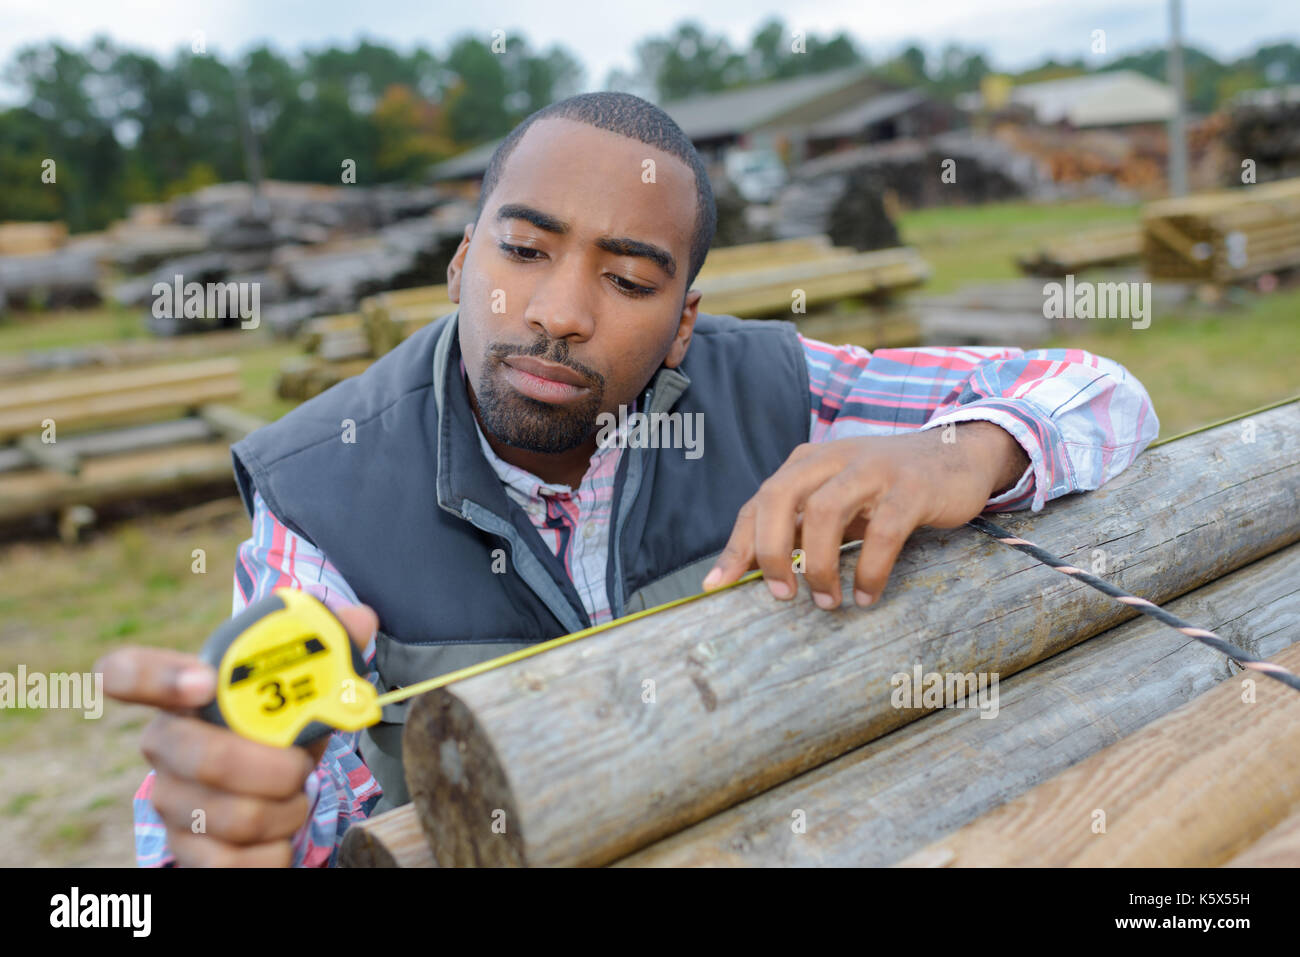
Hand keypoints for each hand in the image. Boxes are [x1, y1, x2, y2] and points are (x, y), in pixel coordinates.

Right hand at [97, 602, 377, 866]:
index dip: (156, 675)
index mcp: (183, 692)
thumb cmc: (281, 726)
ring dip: (288, 808)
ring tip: (294, 795)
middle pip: (207, 758)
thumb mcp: (304, 684)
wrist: (274, 788)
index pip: (129, 671)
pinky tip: (281, 834)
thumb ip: (329, 646)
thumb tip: (361, 619)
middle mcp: (163, 746)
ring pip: (235, 815)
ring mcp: (169, 802)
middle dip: (276, 765)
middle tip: (301, 765)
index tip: (203, 680)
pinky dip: (277, 851)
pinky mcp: (186, 851)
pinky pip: (235, 863)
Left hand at [701, 422, 1028, 608]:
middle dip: (770, 551)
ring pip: (825, 512)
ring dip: (819, 564)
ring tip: (826, 601)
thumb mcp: (836, 499)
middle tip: (780, 594)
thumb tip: (750, 571)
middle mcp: (833, 458)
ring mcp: (872, 469)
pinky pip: (883, 532)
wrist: (959, 455)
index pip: (759, 502)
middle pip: (779, 497)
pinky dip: (870, 570)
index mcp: (808, 462)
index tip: (717, 588)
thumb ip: (797, 526)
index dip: (736, 546)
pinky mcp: (911, 488)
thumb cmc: (887, 487)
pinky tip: (867, 596)